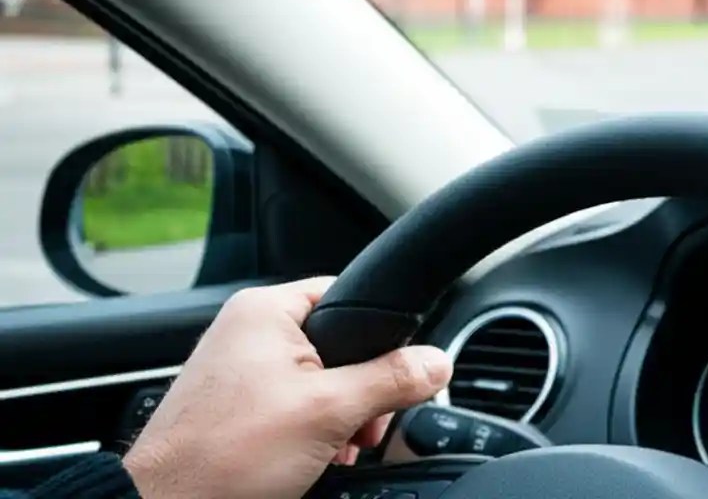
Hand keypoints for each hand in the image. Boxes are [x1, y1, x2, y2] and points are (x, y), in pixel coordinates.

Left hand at [122, 277, 452, 498]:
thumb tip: (436, 362)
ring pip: (317, 381)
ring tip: (335, 449)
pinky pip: (290, 405)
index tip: (395, 372)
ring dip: (339, 417)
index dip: (380, 336)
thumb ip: (391, 380)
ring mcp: (236, 371)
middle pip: (338, 345)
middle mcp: (246, 331)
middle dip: (360, 391)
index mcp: (265, 311)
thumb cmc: (222, 457)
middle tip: (361, 425)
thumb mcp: (330, 412)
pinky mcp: (232, 407)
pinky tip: (313, 459)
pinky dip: (310, 431)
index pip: (348, 296)